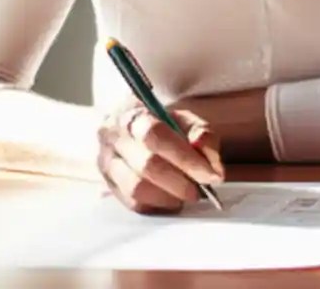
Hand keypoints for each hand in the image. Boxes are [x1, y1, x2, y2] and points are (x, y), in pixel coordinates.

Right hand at [96, 102, 224, 213]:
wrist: (133, 131)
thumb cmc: (163, 126)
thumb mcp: (186, 120)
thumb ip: (203, 136)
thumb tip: (212, 166)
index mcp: (133, 114)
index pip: (157, 136)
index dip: (186, 159)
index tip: (211, 175)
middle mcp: (113, 138)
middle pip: (147, 165)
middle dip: (180, 182)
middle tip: (200, 190)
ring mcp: (106, 164)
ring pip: (137, 189)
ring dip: (168, 196)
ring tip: (186, 194)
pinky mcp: (109, 186)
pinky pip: (133, 204)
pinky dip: (158, 205)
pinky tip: (171, 199)